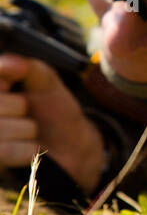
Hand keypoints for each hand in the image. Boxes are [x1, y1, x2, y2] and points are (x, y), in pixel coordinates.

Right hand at [0, 55, 106, 194]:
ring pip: (0, 128)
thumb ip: (29, 68)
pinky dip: (27, 149)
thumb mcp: (46, 82)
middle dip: (19, 106)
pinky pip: (5, 151)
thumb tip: (9, 63)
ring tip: (29, 131)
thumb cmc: (53, 111)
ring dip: (26, 129)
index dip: (5, 81)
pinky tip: (31, 148)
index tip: (14, 85)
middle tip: (26, 112)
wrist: (71, 148)